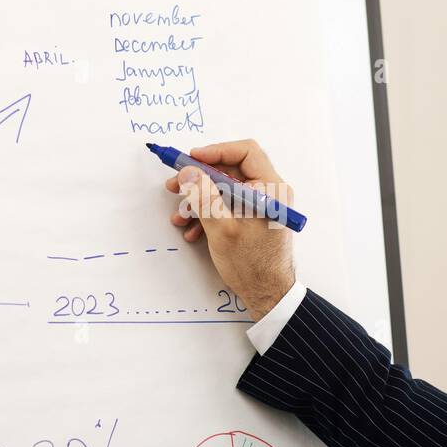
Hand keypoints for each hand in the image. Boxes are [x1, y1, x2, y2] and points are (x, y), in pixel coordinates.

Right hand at [164, 139, 296, 320]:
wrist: (266, 294)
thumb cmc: (252, 264)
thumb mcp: (221, 228)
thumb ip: (203, 196)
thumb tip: (188, 172)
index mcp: (271, 189)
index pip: (246, 152)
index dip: (215, 151)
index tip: (191, 160)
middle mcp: (269, 193)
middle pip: (231, 171)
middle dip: (200, 179)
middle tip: (175, 184)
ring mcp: (260, 206)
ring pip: (225, 190)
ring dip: (199, 200)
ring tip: (180, 215)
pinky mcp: (252, 218)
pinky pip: (227, 206)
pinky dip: (208, 214)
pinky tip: (192, 230)